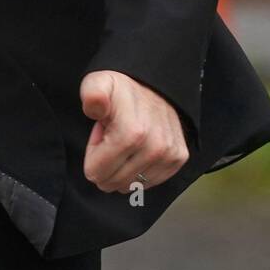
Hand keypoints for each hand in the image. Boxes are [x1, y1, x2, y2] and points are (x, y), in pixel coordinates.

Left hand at [80, 69, 189, 192]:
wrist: (152, 86)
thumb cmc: (120, 90)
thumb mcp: (98, 84)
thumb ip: (92, 94)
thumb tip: (94, 104)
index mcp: (132, 133)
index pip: (97, 171)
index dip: (92, 154)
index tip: (99, 134)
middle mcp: (155, 147)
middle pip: (113, 182)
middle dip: (105, 163)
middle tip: (111, 137)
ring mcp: (169, 155)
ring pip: (130, 185)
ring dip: (122, 167)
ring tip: (124, 141)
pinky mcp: (178, 159)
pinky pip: (148, 183)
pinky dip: (138, 172)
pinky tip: (137, 150)